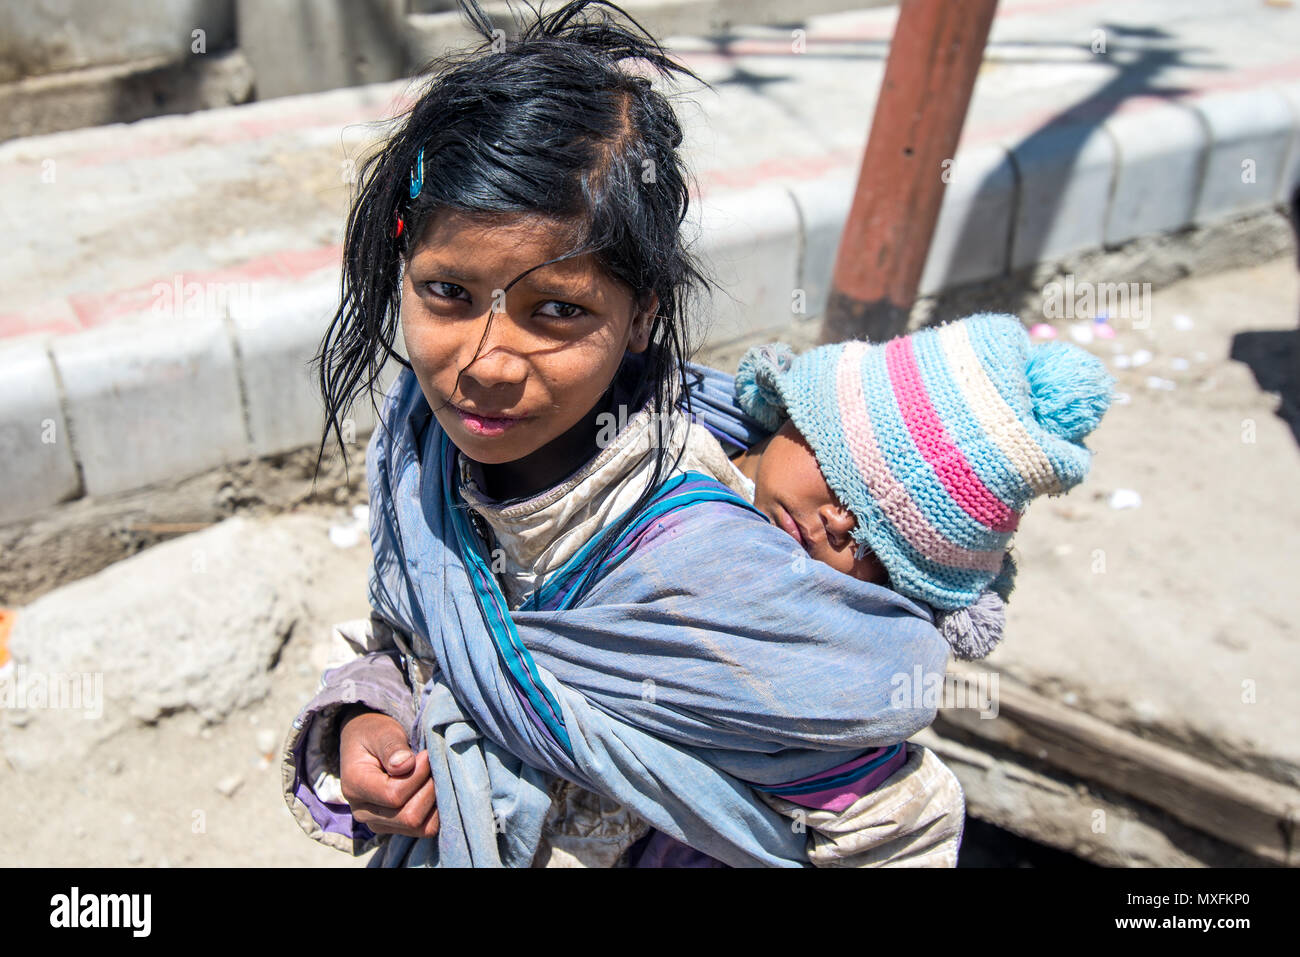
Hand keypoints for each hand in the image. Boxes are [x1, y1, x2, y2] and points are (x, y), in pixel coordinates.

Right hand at [338, 708, 439, 838]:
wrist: (366, 745)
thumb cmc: (375, 735)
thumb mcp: (381, 733)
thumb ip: (392, 747)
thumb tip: (405, 765)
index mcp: (355, 786)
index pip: (394, 795)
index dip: (418, 776)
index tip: (427, 754)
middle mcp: (363, 812)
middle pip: (409, 816)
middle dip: (429, 789)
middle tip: (433, 765)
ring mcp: (378, 824)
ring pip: (419, 827)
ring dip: (434, 801)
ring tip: (433, 776)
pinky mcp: (394, 827)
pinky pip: (424, 828)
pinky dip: (436, 810)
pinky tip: (435, 788)